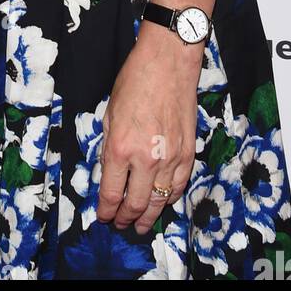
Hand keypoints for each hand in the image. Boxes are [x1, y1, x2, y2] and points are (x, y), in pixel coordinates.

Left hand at [95, 25, 200, 233]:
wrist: (167, 65)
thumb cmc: (134, 82)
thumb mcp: (109, 114)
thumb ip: (109, 147)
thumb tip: (109, 173)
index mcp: (121, 148)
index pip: (112, 193)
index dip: (106, 210)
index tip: (103, 217)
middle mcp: (146, 159)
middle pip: (136, 203)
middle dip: (126, 219)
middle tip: (120, 225)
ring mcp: (170, 158)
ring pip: (159, 200)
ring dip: (149, 216)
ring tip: (141, 225)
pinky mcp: (188, 153)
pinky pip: (178, 186)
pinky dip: (169, 198)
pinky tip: (161, 203)